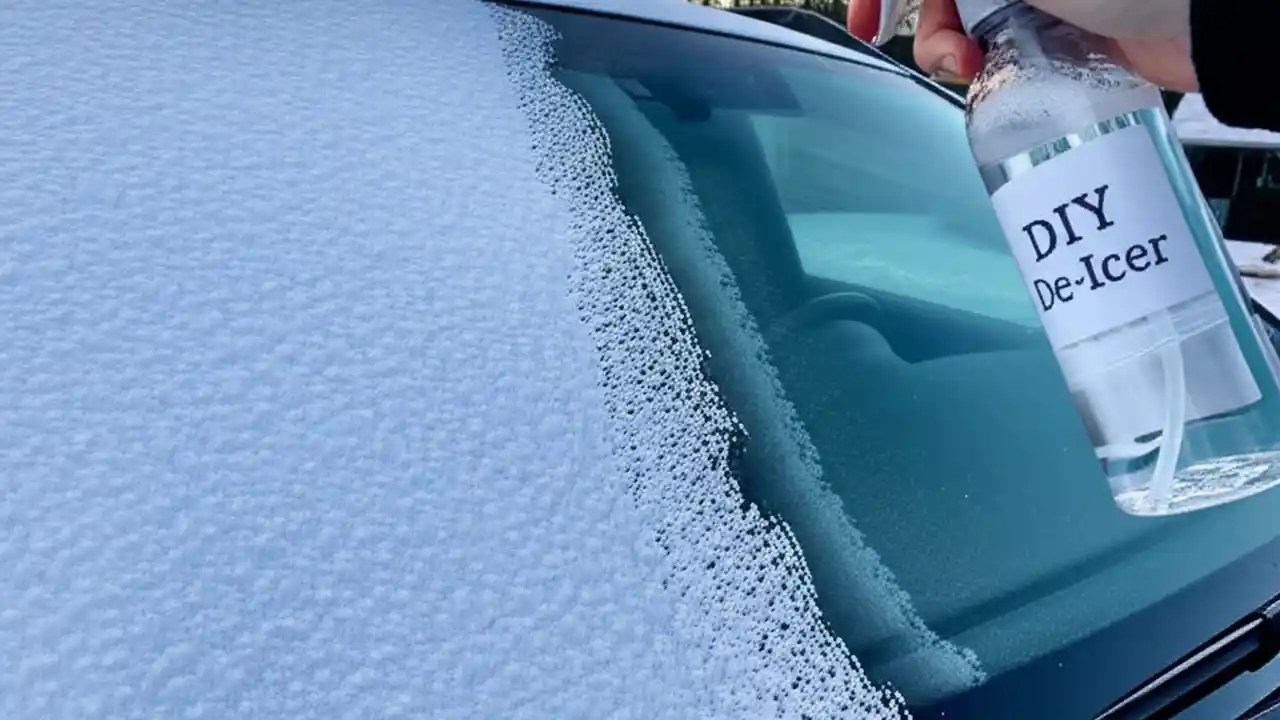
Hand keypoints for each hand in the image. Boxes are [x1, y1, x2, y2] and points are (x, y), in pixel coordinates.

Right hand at [846, 0, 1197, 91]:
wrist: (1210, 18)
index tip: (864, 18)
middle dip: (923, 21)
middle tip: (939, 52)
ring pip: (962, 18)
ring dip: (948, 49)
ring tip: (971, 69)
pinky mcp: (1061, 26)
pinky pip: (999, 47)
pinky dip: (986, 66)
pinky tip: (993, 76)